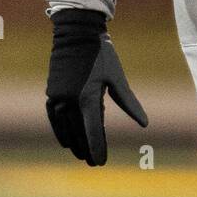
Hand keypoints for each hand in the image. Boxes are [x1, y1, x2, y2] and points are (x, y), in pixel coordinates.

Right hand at [45, 9, 147, 164]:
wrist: (76, 33)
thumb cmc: (101, 54)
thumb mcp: (117, 78)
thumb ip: (128, 102)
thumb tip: (144, 123)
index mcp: (88, 97)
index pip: (93, 130)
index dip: (97, 148)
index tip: (100, 162)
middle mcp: (70, 100)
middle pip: (78, 132)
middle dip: (86, 149)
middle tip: (94, 163)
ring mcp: (58, 97)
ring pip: (65, 127)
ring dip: (73, 142)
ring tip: (81, 155)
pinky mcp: (52, 92)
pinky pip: (54, 118)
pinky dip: (60, 130)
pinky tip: (66, 141)